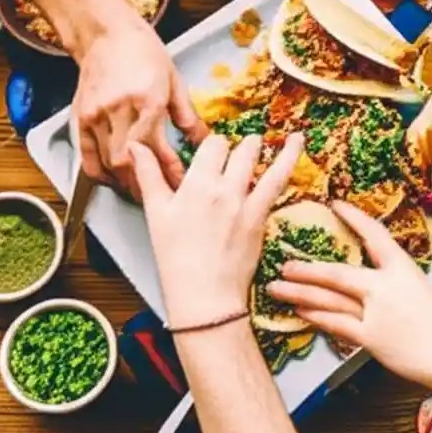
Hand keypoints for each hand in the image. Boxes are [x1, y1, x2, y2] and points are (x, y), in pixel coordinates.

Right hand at [74, 17, 207, 199]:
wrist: (107, 34)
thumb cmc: (143, 53)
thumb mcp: (174, 81)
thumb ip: (187, 115)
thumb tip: (202, 140)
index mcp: (147, 101)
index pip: (158, 148)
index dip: (170, 171)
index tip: (180, 183)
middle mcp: (119, 110)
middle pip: (129, 162)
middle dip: (146, 185)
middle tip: (162, 197)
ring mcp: (96, 115)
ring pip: (108, 163)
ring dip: (125, 183)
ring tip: (140, 192)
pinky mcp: (80, 117)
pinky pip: (87, 155)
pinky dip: (100, 173)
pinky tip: (113, 180)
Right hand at [131, 133, 303, 326]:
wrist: (204, 295)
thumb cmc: (175, 259)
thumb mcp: (155, 213)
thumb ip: (148, 174)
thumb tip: (134, 145)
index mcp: (194, 184)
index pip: (211, 145)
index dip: (215, 146)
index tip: (216, 153)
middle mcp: (220, 187)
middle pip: (236, 149)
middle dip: (240, 146)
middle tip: (242, 151)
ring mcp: (243, 201)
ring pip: (256, 158)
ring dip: (263, 146)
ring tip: (285, 137)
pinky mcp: (260, 216)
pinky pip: (278, 179)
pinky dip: (289, 157)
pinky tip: (298, 142)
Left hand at [266, 201, 431, 394]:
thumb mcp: (425, 295)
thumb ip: (399, 289)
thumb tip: (380, 290)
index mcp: (404, 269)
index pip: (375, 236)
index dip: (354, 219)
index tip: (336, 205)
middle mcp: (386, 286)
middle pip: (337, 273)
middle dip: (307, 268)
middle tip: (285, 262)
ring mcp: (376, 312)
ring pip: (329, 298)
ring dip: (301, 292)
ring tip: (279, 287)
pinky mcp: (371, 338)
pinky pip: (336, 324)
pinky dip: (316, 316)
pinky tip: (300, 311)